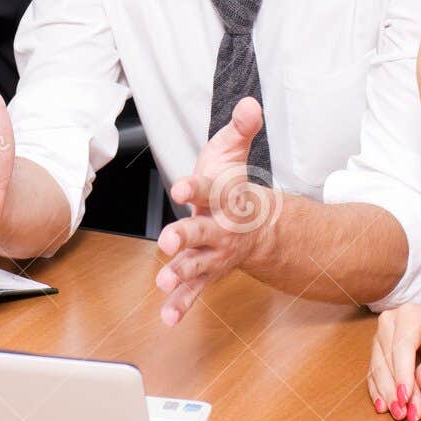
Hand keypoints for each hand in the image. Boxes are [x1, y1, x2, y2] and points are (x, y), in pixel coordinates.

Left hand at [155, 98, 269, 326]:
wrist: (255, 225)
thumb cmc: (235, 187)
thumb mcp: (234, 152)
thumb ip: (241, 129)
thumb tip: (249, 104)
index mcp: (228, 198)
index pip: (212, 190)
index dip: (196, 187)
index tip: (181, 188)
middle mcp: (223, 228)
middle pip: (203, 232)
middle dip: (185, 236)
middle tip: (168, 240)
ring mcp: (215, 253)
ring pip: (198, 264)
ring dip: (182, 273)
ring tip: (165, 281)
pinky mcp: (206, 270)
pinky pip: (195, 289)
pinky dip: (182, 304)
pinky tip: (167, 316)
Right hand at [367, 299, 420, 420]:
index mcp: (408, 316)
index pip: (401, 349)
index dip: (402, 376)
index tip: (405, 399)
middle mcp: (388, 321)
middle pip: (387, 360)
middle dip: (394, 390)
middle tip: (403, 414)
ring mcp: (380, 333)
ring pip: (378, 367)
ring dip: (386, 393)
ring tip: (397, 413)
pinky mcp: (377, 347)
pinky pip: (374, 370)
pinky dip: (378, 389)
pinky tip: (382, 405)